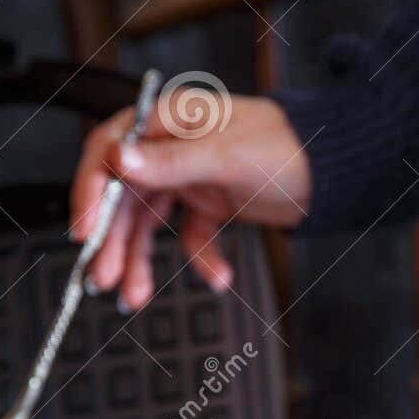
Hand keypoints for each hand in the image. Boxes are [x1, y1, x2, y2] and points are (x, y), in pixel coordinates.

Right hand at [69, 90, 310, 308]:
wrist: (334, 170)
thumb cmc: (286, 147)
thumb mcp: (226, 156)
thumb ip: (171, 162)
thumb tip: (119, 163)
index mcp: (168, 120)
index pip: (109, 151)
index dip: (90, 191)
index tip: (85, 232)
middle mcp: (171, 147)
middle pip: (124, 196)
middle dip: (114, 240)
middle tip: (105, 278)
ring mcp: (188, 178)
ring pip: (150, 223)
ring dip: (142, 260)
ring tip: (136, 297)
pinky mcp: (208, 204)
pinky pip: (189, 237)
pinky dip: (200, 259)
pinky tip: (218, 278)